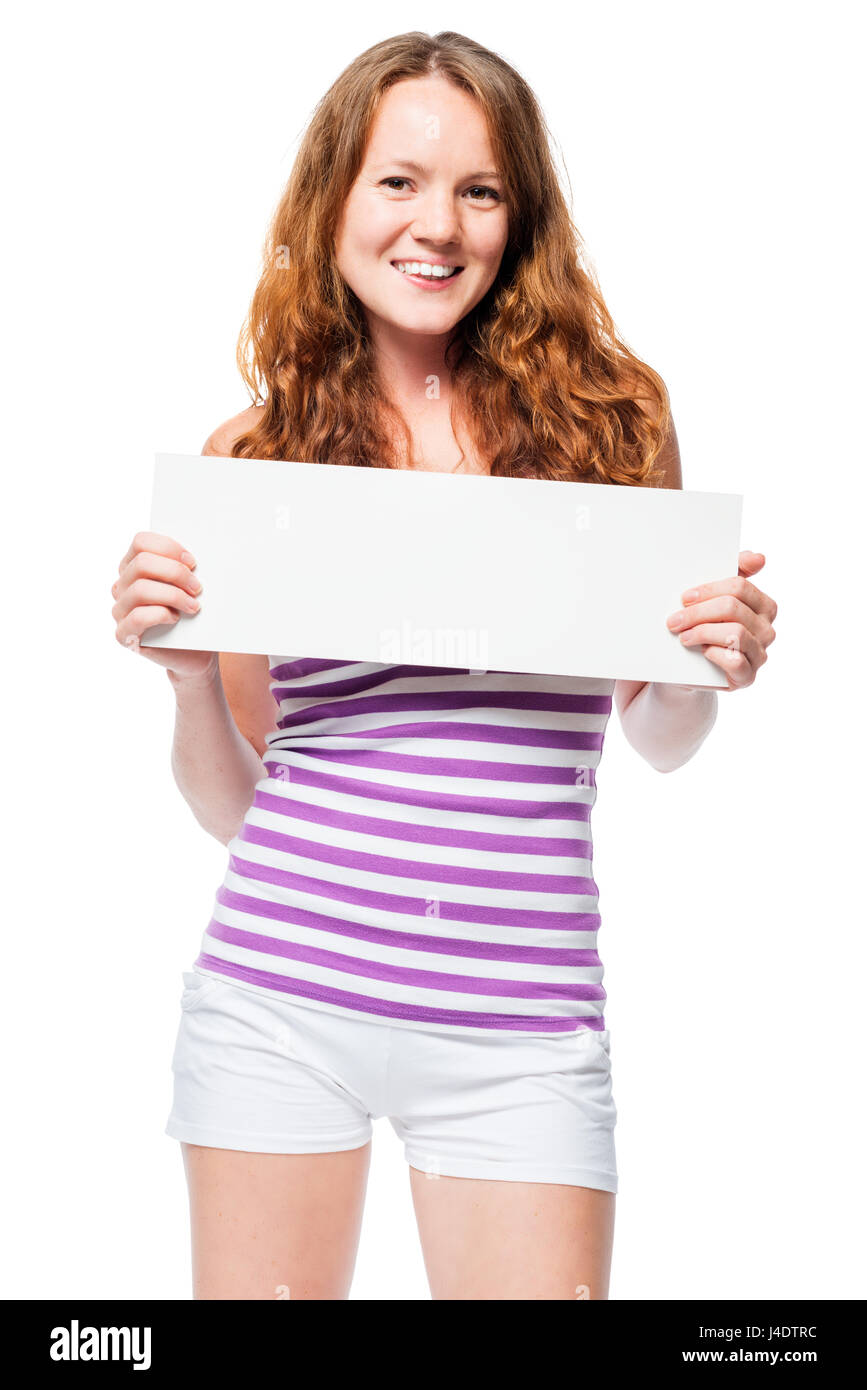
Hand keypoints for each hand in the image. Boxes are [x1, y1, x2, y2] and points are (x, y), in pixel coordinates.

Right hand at [111, 531, 217, 681]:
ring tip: (194, 606)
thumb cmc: (191, 614)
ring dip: (173, 596)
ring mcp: (120, 610)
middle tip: (197, 587)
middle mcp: (122, 586)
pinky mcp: (124, 634)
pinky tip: (175, 619)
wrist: (194, 651)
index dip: (168, 547)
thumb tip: (194, 557)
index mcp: (134, 566)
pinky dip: (161, 614)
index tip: (193, 562)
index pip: (141, 542)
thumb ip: (185, 567)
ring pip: (140, 589)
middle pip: (142, 564)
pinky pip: (138, 617)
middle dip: (175, 573)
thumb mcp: (190, 585)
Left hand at [665, 550, 776, 691]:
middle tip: (674, 619)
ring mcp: (760, 654)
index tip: (685, 597)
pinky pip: (735, 661)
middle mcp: (767, 629)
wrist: (689, 668)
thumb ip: (734, 574)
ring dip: (702, 632)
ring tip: (683, 635)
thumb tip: (758, 557)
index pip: (740, 587)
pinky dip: (714, 654)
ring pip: (735, 633)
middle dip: (699, 612)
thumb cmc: (703, 627)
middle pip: (733, 608)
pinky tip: (700, 651)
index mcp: (763, 606)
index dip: (709, 590)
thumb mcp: (712, 599)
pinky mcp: (747, 676)